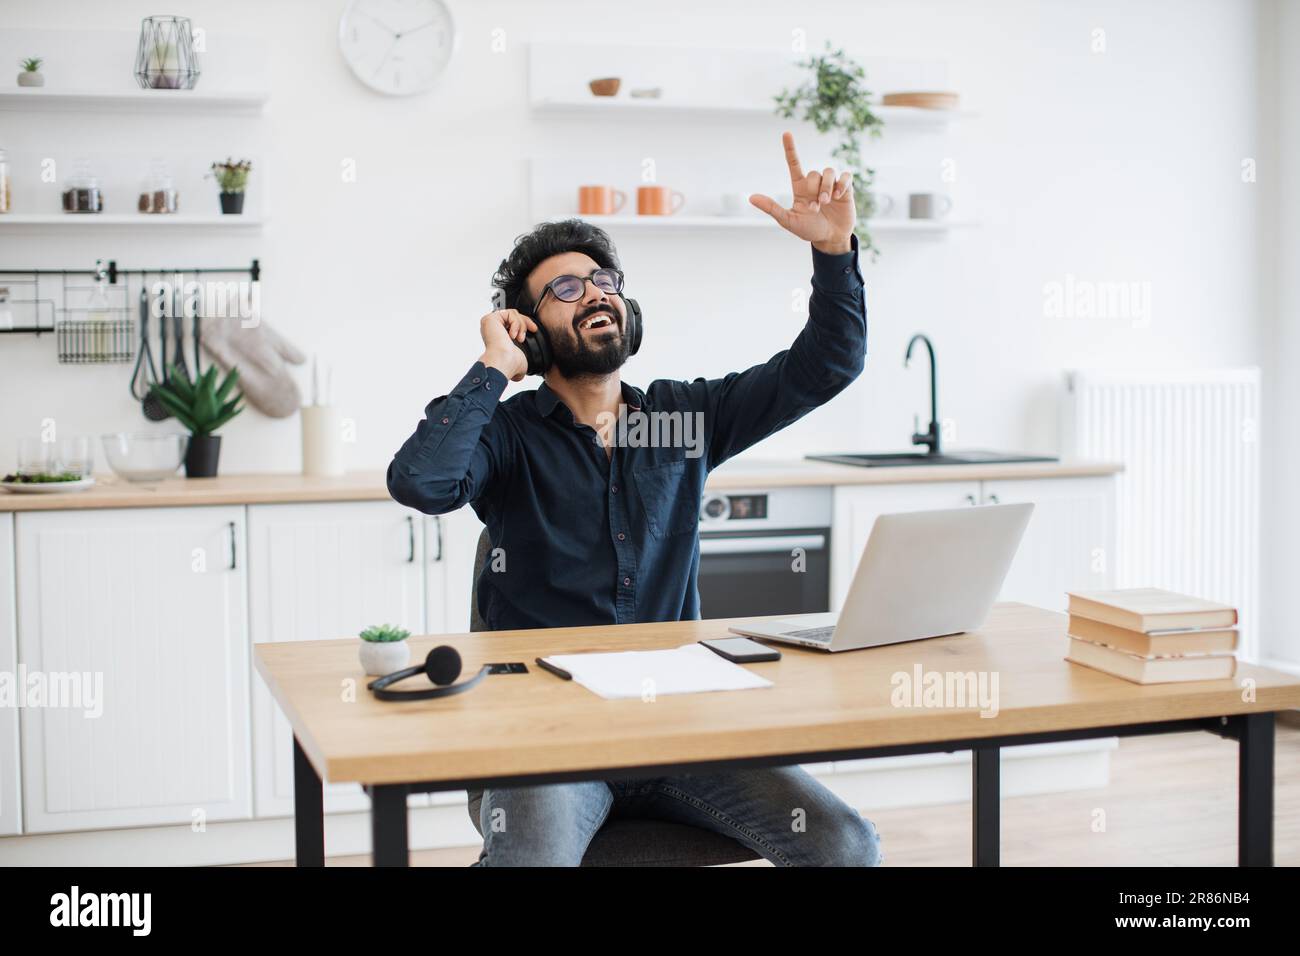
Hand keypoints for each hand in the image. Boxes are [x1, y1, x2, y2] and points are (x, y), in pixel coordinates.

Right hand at [478, 309, 534, 381]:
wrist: (504, 362)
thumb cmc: (510, 364)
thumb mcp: (520, 361)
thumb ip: (519, 362)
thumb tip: (518, 376)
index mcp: (497, 337)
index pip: (513, 323)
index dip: (524, 325)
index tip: (534, 330)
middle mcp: (492, 329)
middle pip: (514, 316)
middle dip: (525, 324)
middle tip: (530, 332)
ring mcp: (490, 323)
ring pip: (513, 314)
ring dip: (521, 325)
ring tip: (520, 338)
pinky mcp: (490, 318)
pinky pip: (510, 313)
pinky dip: (516, 323)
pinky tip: (513, 335)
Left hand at [749, 131, 855, 252]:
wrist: (830, 238)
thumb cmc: (808, 230)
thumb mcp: (788, 221)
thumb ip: (772, 208)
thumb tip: (751, 197)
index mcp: (800, 187)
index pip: (794, 163)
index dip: (790, 148)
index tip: (786, 133)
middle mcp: (815, 183)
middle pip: (815, 173)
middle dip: (816, 189)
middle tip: (816, 207)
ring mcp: (830, 185)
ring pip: (829, 172)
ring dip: (827, 187)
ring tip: (827, 202)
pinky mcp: (846, 189)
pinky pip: (845, 176)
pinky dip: (842, 184)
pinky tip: (839, 196)